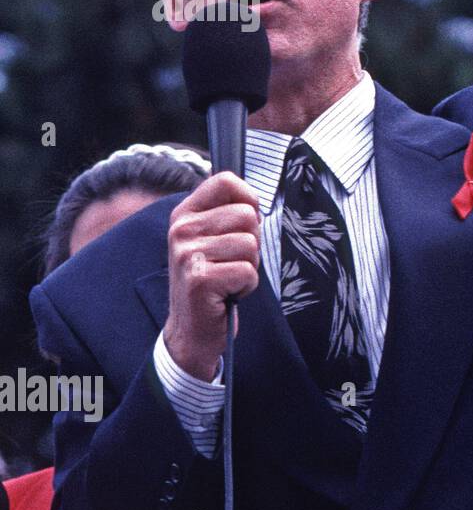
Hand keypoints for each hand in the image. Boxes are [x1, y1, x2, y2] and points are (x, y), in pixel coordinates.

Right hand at [162, 172, 260, 379]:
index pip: (225, 180)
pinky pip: (248, 271)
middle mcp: (181, 230)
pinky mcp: (200, 279)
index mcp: (185, 213)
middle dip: (251, 243)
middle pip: (247, 215)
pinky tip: (227, 293)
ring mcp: (187, 254)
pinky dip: (246, 286)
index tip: (243, 225)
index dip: (248, 200)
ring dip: (249, 266)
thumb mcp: (213, 239)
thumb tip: (255, 199)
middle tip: (231, 262)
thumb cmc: (213, 280)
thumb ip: (228, 213)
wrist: (191, 329)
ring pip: (250, 244)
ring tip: (228, 278)